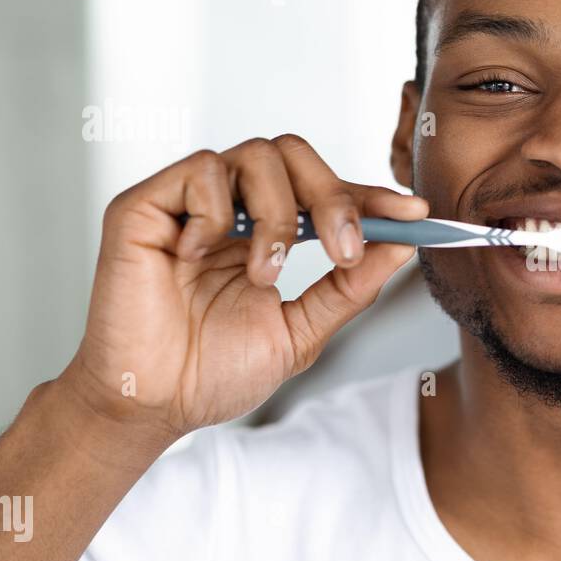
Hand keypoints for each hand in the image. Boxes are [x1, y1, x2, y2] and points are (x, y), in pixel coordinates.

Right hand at [58, 134, 426, 446]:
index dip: (372, 197)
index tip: (416, 213)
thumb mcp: (302, 331)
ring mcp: (189, 203)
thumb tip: (402, 243)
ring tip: (264, 276)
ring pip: (256, 155)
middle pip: (295, 154)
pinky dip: (215, 213)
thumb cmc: (213, 373)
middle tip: (343, 250)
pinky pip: (200, 170)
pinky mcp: (145, 205)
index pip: (327, 192)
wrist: (153, 405)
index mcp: (269, 234)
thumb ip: (350, 287)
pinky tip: (200, 258)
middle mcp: (231, 209)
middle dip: (333, 197)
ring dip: (278, 215)